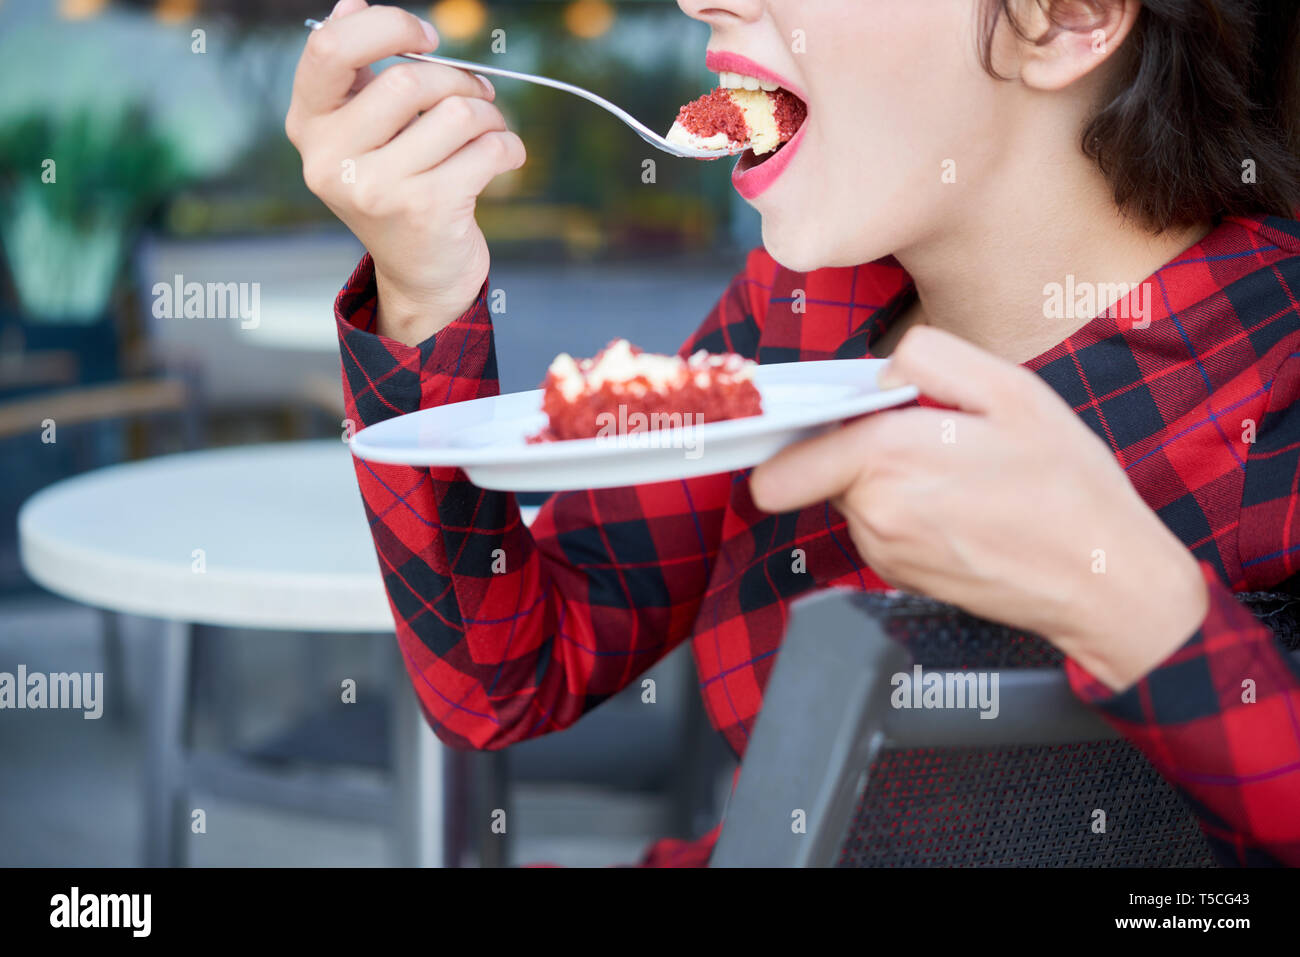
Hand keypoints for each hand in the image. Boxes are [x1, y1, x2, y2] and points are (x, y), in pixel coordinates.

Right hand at [284, 0, 525, 343]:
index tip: (426, 37)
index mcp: (309, 126)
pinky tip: (504, 157)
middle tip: (477, 93)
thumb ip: (358, 74)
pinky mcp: (425, 210)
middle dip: (458, 79)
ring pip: (455, 113)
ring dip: (488, 114)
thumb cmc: (399, 188)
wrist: (421, 273)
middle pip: (407, 79)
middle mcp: (330, 159)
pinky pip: (488, 150)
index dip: (387, 26)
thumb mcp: (366, 134)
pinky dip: (509, 147)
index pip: (329, 48)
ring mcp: (375, 189)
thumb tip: (353, 3)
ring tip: (489, 130)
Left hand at [749, 325, 1207, 691]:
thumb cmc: (1067, 486)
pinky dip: (905, 510)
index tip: (822, 413)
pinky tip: (961, 507)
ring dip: (887, 478)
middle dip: (860, 443)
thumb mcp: (1011, 388)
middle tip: (930, 434)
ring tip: (959, 474)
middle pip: (821, 466)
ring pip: (850, 494)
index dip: (796, 427)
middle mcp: (872, 515)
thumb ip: (928, 358)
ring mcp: (883, 552)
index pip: (786, 459)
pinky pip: (877, 525)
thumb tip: (879, 370)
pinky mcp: (897, 577)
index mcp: (887, 461)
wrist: (1105, 581)